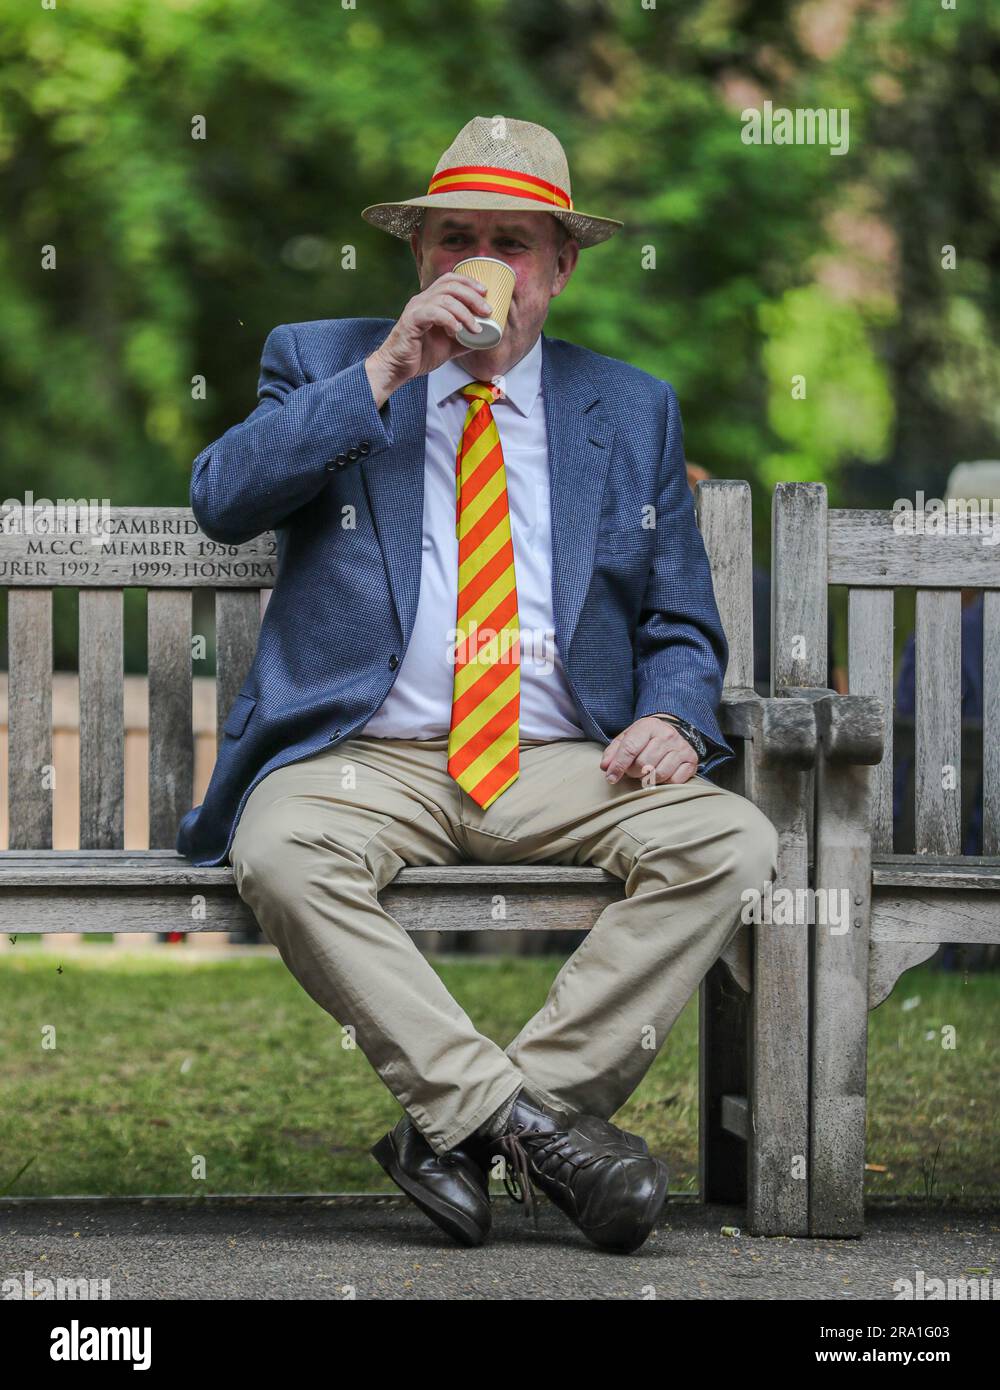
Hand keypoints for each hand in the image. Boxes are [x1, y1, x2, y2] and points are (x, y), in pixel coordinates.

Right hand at [365, 272, 493, 404]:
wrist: (398, 368)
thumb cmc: (420, 354)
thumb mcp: (450, 345)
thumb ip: (466, 339)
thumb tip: (487, 339)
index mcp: (430, 300)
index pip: (450, 279)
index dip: (469, 282)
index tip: (486, 292)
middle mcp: (422, 299)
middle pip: (451, 285)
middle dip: (473, 296)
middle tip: (487, 311)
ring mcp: (416, 308)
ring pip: (444, 298)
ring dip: (465, 312)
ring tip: (476, 328)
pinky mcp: (412, 320)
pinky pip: (434, 313)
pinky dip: (449, 320)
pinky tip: (458, 331)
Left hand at [599, 715, 698, 786]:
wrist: (675, 730)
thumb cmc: (646, 738)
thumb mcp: (628, 738)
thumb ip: (613, 751)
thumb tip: (605, 767)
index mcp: (648, 726)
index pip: (630, 748)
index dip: (618, 766)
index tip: (611, 778)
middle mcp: (667, 735)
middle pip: (643, 764)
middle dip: (634, 772)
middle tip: (634, 769)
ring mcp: (681, 748)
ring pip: (658, 774)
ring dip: (649, 778)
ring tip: (647, 771)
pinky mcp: (691, 760)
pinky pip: (674, 781)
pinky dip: (665, 782)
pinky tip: (662, 773)